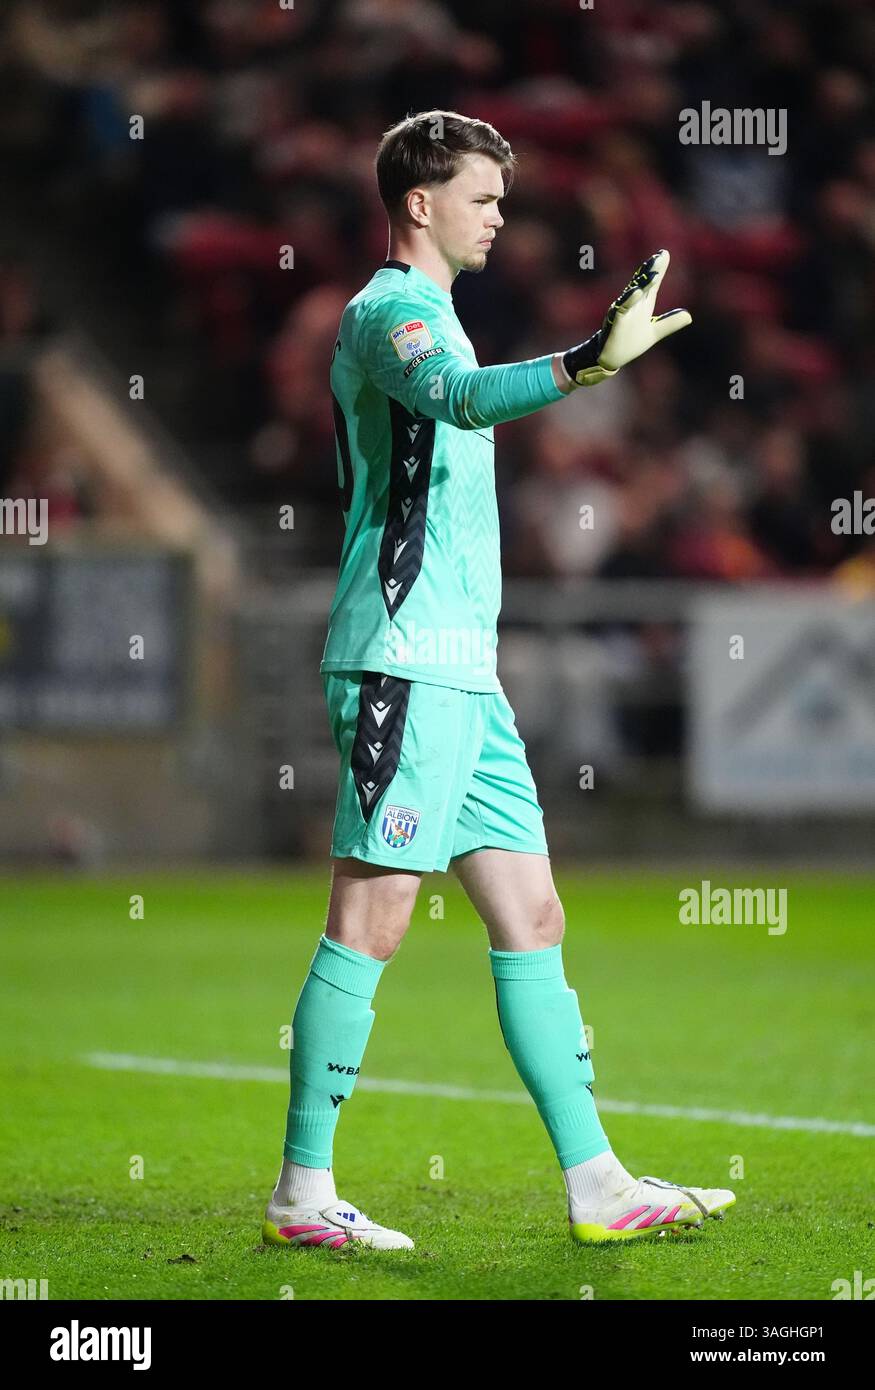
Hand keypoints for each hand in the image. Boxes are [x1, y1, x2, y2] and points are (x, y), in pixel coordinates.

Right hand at [563, 249, 691, 386]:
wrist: (612, 358)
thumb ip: (670, 323)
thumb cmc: (630, 342)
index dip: (658, 270)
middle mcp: (633, 303)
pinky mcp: (615, 321)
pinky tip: (637, 291)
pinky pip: (622, 308)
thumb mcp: (655, 332)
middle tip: (661, 255)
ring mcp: (624, 311)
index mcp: (643, 304)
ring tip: (654, 272)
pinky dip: (629, 300)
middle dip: (651, 269)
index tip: (664, 254)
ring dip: (643, 282)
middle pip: (643, 283)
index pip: (652, 284)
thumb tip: (689, 316)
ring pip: (633, 293)